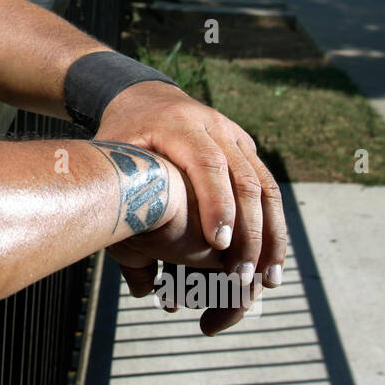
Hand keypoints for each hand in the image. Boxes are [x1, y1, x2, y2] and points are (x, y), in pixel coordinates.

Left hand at [94, 80, 287, 320]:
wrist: (143, 97)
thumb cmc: (121, 140)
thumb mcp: (111, 162)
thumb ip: (120, 212)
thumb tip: (138, 288)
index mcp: (177, 125)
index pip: (205, 162)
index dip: (215, 203)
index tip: (218, 245)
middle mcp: (213, 126)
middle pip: (242, 177)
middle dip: (248, 231)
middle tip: (243, 276)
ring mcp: (235, 135)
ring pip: (265, 186)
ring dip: (270, 235)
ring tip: (267, 278)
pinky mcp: (246, 148)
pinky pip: (268, 187)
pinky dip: (273, 225)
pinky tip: (272, 260)